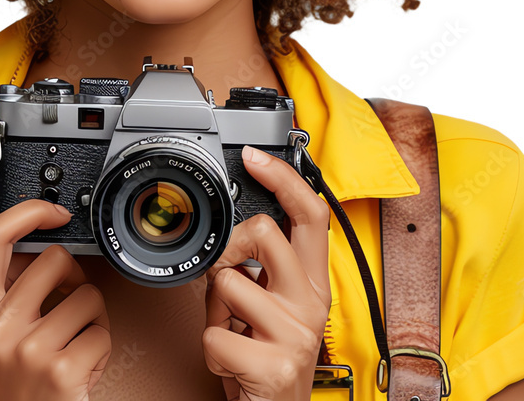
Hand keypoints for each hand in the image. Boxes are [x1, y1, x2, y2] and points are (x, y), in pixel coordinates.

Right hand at [0, 199, 111, 400]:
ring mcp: (29, 349)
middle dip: (74, 276)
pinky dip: (100, 350)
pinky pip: (101, 334)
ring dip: (92, 320)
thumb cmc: (11, 391)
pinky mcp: (61, 371)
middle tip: (69, 300)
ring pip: (88, 296)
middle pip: (54, 258)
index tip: (54, 212)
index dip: (29, 210)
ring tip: (73, 345)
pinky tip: (81, 369)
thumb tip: (38, 242)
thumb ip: (6, 293)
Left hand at [202, 145, 331, 400]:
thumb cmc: (268, 362)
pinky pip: (213, 334)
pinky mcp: (273, 366)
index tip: (255, 157)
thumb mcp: (276, 307)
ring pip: (228, 283)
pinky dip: (209, 348)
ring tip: (232, 330)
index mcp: (314, 285)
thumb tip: (238, 233)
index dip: (284, 179)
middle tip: (231, 274)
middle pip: (266, 232)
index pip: (311, 215)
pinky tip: (230, 360)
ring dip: (213, 309)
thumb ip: (266, 269)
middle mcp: (311, 304)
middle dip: (232, 246)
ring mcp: (295, 334)